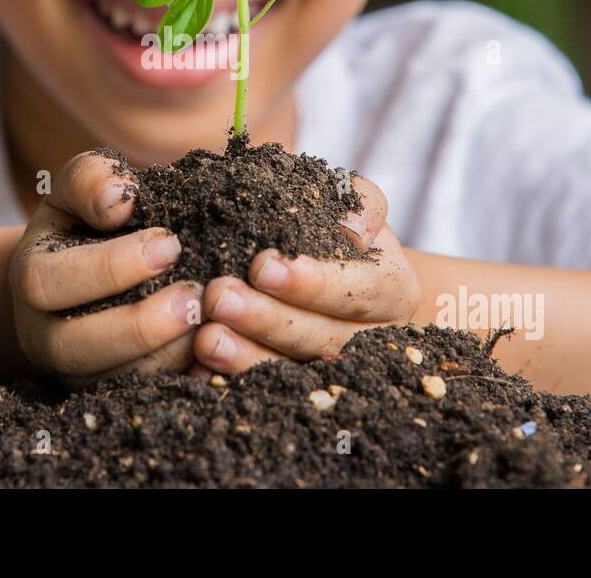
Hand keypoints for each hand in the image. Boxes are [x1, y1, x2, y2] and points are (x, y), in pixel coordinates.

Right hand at [8, 152, 201, 384]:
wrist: (79, 270)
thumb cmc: (84, 220)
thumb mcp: (79, 188)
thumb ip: (91, 179)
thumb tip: (117, 200)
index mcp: (32, 276)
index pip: (51, 282)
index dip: (109, 267)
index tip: (169, 244)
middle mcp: (43, 331)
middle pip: (74, 346)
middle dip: (137, 325)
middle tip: (192, 297)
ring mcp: (73, 369)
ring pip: (108, 380)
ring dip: (161, 355)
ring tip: (204, 320)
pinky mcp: (107, 389)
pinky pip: (138, 393)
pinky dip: (175, 374)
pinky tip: (209, 345)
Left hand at [190, 176, 417, 376]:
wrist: (338, 268)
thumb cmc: (337, 225)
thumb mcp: (355, 203)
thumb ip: (359, 203)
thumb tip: (352, 227)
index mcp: (391, 289)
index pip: (357, 291)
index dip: (312, 283)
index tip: (264, 266)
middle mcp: (370, 337)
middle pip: (323, 337)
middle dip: (268, 319)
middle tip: (220, 297)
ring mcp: (334, 368)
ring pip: (293, 369)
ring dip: (246, 355)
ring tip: (206, 337)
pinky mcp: (299, 385)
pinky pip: (266, 387)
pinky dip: (231, 377)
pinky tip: (199, 367)